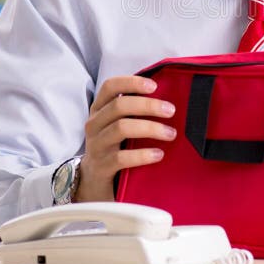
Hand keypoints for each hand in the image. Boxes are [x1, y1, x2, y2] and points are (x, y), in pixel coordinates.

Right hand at [74, 76, 175, 201]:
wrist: (93, 180)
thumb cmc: (113, 146)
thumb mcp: (117, 124)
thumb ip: (133, 111)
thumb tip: (167, 99)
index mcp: (99, 110)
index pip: (109, 87)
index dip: (131, 83)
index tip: (154, 86)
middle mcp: (94, 124)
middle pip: (119, 106)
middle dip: (148, 105)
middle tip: (171, 111)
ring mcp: (96, 146)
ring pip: (121, 128)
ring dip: (150, 128)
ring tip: (170, 134)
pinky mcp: (100, 167)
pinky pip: (121, 157)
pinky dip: (143, 155)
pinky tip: (158, 154)